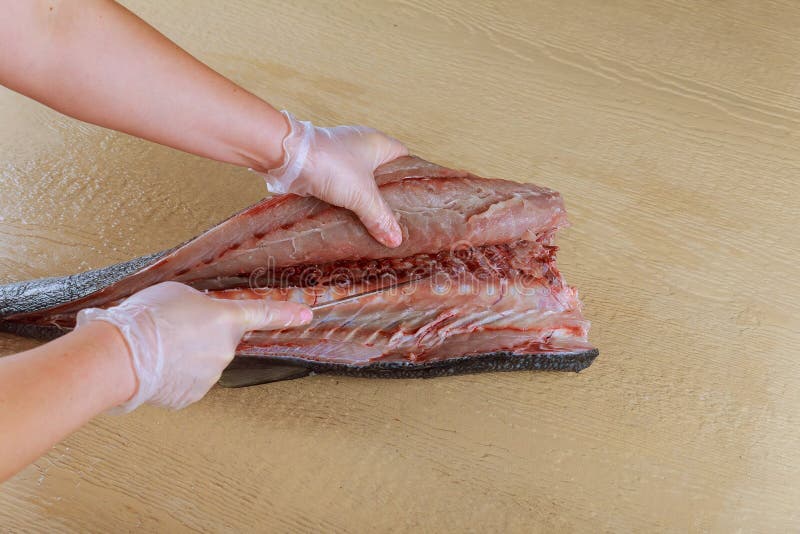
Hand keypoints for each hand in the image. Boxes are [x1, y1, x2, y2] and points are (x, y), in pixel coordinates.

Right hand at [76, 282, 311, 411]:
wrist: (121, 355)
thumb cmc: (145, 317)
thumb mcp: (177, 293)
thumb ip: (198, 304)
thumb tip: (198, 316)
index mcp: (226, 318)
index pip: (264, 313)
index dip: (286, 313)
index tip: (307, 315)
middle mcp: (225, 349)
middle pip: (221, 339)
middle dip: (201, 335)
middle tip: (170, 329)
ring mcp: (211, 375)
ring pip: (203, 361)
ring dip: (185, 355)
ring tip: (155, 347)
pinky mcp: (192, 395)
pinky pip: (187, 381)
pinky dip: (173, 375)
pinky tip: (155, 367)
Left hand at [262, 111, 408, 247]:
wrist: (287, 157)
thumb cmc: (330, 164)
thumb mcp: (361, 195)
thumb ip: (380, 217)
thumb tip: (396, 240)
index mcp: (378, 143)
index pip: (405, 159)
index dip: (412, 177)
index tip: (417, 199)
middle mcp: (361, 146)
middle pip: (383, 174)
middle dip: (388, 195)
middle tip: (398, 217)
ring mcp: (341, 157)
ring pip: (361, 182)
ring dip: (365, 200)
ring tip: (377, 222)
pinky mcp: (324, 169)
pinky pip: (342, 188)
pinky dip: (347, 201)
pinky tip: (352, 218)